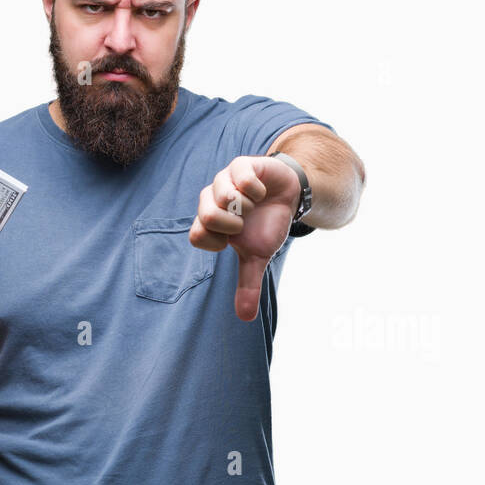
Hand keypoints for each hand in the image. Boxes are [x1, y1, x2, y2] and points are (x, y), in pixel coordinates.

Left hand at [189, 155, 300, 320]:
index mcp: (209, 221)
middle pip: (206, 216)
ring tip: (254, 205)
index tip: (233, 241)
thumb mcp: (258, 256)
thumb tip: (245, 319)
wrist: (287, 196)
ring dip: (245, 206)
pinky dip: (254, 189)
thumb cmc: (266, 225)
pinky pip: (240, 175)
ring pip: (222, 194)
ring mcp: (225, 180)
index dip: (216, 242)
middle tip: (244, 223)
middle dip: (232, 225)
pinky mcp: (242, 165)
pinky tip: (260, 192)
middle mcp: (211, 199)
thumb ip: (248, 284)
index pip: (196, 236)